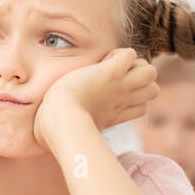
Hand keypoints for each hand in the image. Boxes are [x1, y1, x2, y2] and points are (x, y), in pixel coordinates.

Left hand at [33, 48, 158, 152]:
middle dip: (139, 79)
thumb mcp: (67, 134)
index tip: (110, 93)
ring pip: (150, 71)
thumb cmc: (56, 132)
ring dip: (135, 64)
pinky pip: (130, 54)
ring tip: (113, 65)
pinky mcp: (111, 72)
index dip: (131, 97)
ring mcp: (120, 86)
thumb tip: (41, 140)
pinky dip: (120, 53)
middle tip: (115, 77)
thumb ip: (65, 133)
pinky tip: (105, 59)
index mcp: (113, 116)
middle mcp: (122, 102)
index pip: (141, 107)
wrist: (60, 121)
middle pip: (153, 89)